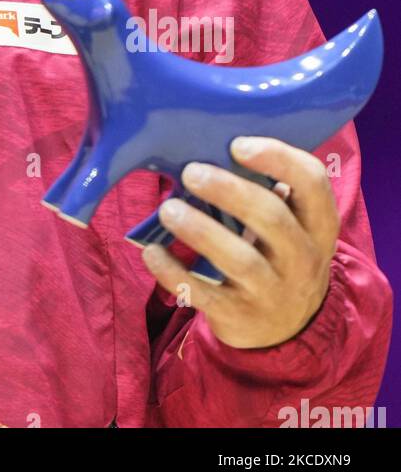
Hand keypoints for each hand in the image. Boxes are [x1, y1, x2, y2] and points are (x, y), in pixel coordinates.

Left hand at [140, 136, 339, 348]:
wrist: (287, 328)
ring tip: (168, 209)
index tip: (237, 144)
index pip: (313, 183)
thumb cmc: (278, 253)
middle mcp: (303, 259)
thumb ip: (266, 189)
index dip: (278, 158)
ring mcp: (274, 292)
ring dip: (201, 230)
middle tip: (191, 172)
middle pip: (272, 218)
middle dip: (229, 191)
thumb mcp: (292, 225)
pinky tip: (152, 252)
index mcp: (318, 224)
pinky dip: (176, 273)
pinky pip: (206, 294)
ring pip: (241, 260)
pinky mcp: (241, 317)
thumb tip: (209, 142)